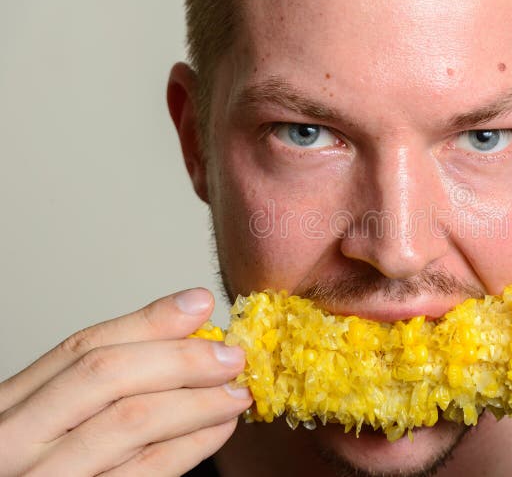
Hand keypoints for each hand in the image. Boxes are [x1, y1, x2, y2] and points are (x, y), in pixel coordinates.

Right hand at [0, 289, 251, 475]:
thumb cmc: (43, 469)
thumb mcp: (51, 421)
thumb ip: (104, 382)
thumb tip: (188, 326)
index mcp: (10, 405)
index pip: (82, 347)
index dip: (149, 322)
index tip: (200, 303)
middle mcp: (17, 439)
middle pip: (107, 375)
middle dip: (180, 359)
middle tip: (231, 356)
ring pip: (132, 421)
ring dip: (198, 401)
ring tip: (236, 392)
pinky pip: (148, 470)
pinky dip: (192, 445)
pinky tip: (219, 429)